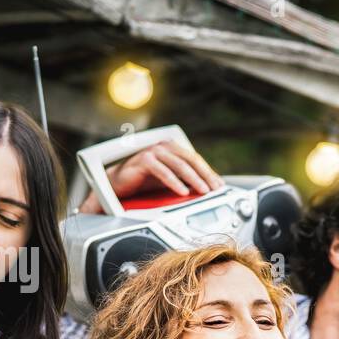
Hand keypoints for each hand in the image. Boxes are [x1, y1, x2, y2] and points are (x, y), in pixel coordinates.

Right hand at [79, 140, 222, 212]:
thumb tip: (207, 189)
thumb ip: (185, 180)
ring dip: (194, 179)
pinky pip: (162, 171)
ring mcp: (153, 151)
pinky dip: (174, 181)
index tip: (220, 186)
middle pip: (191, 160)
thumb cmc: (144, 181)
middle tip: (215, 189)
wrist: (118, 183)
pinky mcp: (143, 160)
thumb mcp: (169, 180)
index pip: (195, 159)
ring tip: (203, 191)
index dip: (209, 172)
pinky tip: (182, 192)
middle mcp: (164, 147)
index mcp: (172, 149)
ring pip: (179, 164)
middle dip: (205, 175)